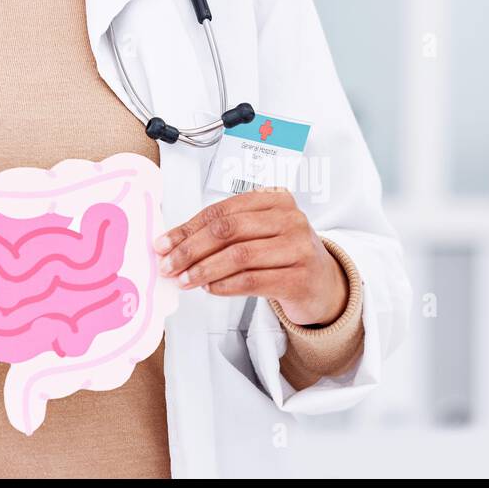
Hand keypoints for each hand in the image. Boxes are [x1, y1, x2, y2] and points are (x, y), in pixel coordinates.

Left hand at [154, 188, 347, 326]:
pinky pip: (254, 280)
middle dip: (191, 249)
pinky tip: (209, 288)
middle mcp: (290, 218)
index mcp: (275, 198)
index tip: (163, 244)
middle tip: (168, 265)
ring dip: (204, 270)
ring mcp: (299, 248)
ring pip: (239, 256)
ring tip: (185, 280)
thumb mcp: (258, 233)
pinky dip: (226, 285)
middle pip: (228, 230)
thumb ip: (223, 232)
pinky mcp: (301, 278)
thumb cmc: (283, 254)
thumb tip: (173, 243)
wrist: (325, 284)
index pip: (221, 210)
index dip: (187, 228)